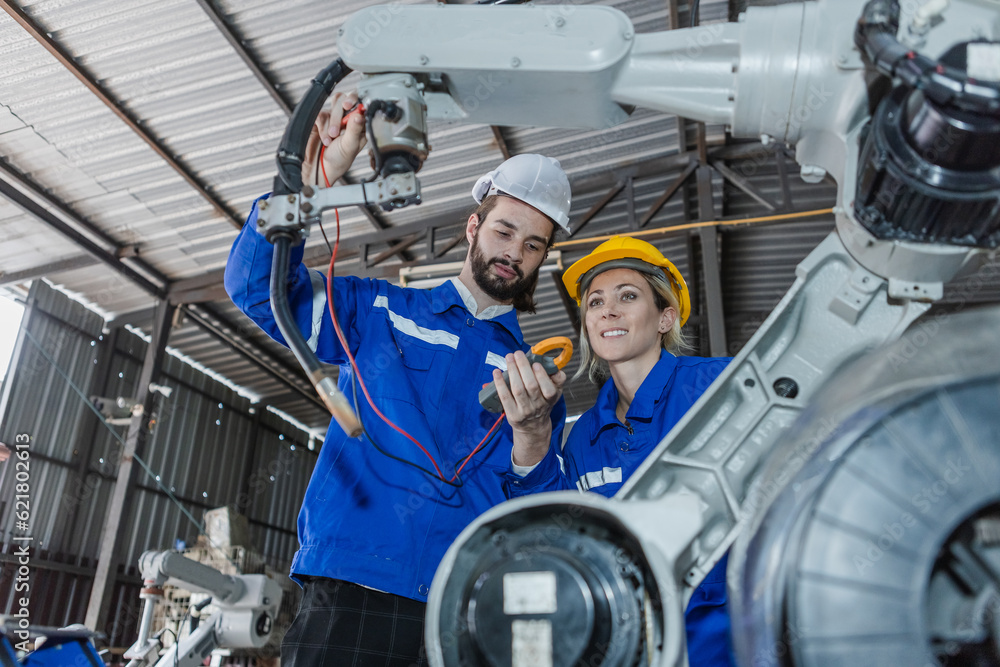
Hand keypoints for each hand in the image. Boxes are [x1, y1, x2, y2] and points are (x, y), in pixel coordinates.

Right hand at [301, 91, 367, 186]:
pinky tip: (325, 139)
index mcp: (359, 125)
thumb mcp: (350, 146)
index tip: (350, 106)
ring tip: (331, 138)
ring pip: (332, 107)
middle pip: (344, 100)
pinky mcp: (320, 121)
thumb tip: (360, 115)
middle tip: (339, 121)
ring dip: (332, 122)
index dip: (356, 101)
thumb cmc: (339, 161)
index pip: (360, 105)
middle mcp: (346, 119)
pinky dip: (322, 127)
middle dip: (341, 112)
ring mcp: (333, 119)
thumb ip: (355, 129)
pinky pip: (320, 114)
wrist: (319, 169)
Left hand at [494, 351, 565, 466]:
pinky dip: (500, 384)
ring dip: (512, 371)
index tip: (535, 363)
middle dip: (523, 367)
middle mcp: (538, 406)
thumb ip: (557, 379)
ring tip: (509, 358)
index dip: (542, 375)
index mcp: (550, 399)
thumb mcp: (555, 393)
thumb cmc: (542, 404)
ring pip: (518, 390)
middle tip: (517, 354)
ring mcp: (524, 411)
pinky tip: (496, 372)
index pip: (549, 389)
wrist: (533, 428)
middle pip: (531, 386)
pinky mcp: (512, 415)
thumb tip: (553, 366)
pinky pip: (505, 397)